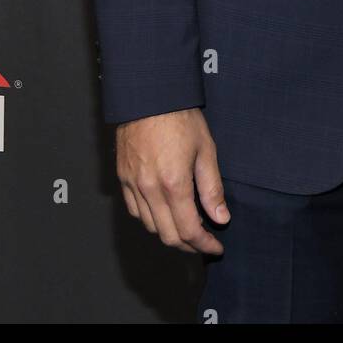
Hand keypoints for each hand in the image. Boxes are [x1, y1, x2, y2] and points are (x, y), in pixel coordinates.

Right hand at [116, 108, 229, 253]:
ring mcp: (133, 184)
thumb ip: (212, 188)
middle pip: (167, 235)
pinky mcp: (122, 177)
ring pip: (149, 226)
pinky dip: (150, 219)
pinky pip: (134, 210)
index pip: (188, 230)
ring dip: (169, 233)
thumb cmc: (180, 117)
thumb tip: (220, 218)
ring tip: (186, 228)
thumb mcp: (206, 150)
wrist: (149, 94)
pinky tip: (163, 212)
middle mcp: (149, 189)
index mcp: (173, 184)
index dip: (204, 245)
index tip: (215, 247)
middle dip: (188, 245)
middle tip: (204, 243)